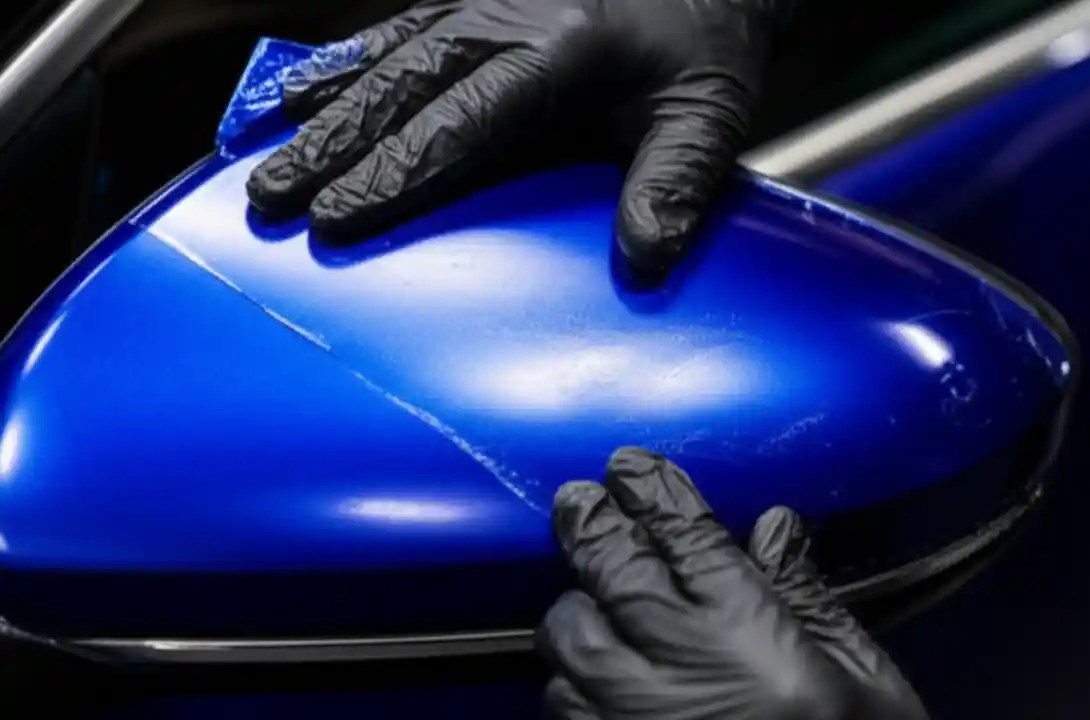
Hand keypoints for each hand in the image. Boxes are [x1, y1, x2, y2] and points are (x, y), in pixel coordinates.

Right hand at [246, 0, 789, 274]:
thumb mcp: (708, 116)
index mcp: (557, 53)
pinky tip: (297, 88)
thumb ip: (673, 183)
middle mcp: (504, 19)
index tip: (336, 218)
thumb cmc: (705, 46)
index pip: (459, 124)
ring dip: (320, 108)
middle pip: (399, 89)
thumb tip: (645, 258)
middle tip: (267, 197)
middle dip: (329, 147)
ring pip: (382, 57)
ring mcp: (481, 3)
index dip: (394, 173)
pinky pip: (392, 30)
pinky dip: (339, 62)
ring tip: (259, 152)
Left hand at [540, 448, 928, 719]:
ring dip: (574, 607)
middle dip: (589, 523)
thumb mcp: (866, 682)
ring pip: (569, 638)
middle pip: (611, 569)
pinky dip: (568, 682)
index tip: (631, 466)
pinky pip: (563, 710)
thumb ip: (813, 600)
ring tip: (582, 593)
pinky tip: (583, 676)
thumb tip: (777, 529)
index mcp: (750, 634)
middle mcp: (680, 668)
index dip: (650, 490)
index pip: (683, 533)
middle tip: (580, 500)